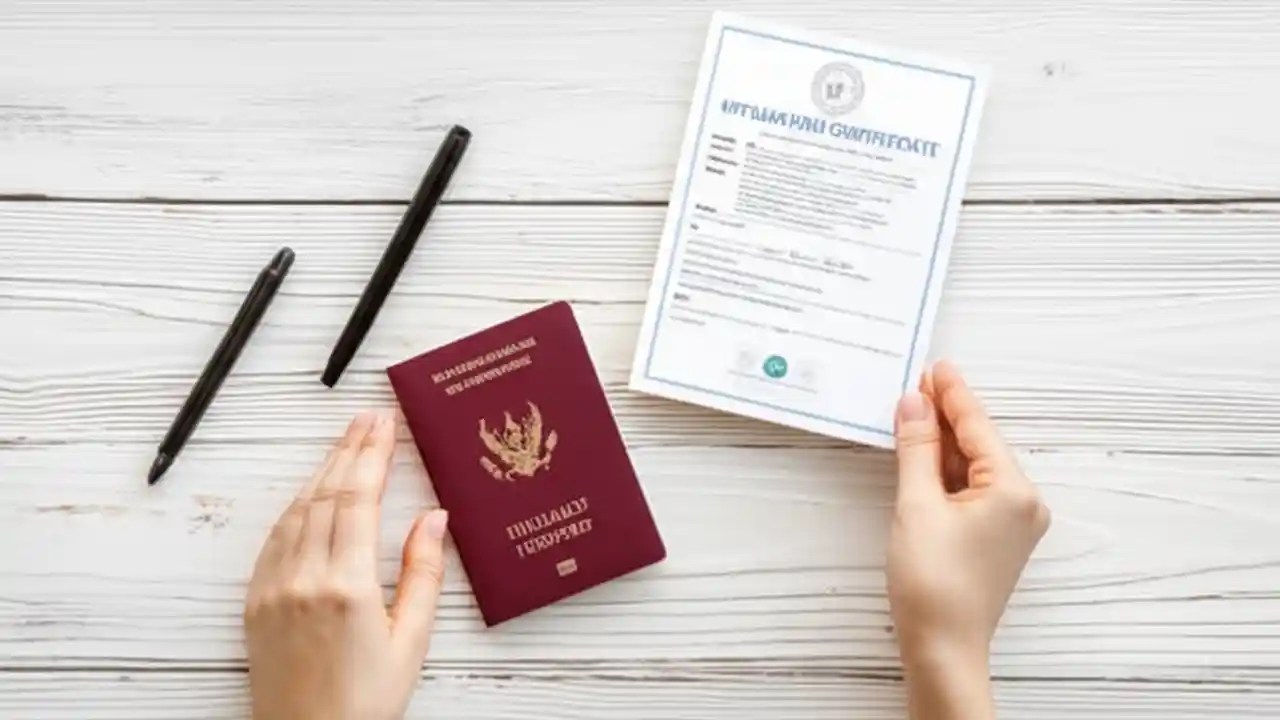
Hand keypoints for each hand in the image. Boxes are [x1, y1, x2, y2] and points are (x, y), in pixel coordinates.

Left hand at [244, 411, 448, 719]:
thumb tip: (433, 518)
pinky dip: (296, 507)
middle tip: (368, 419)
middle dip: (350, 451)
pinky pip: (275, 538)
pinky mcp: (256, 603)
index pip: (359, 499)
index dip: (373, 455)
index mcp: (348, 587)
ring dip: (323, 472)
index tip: (384, 425)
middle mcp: (304, 580)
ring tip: (345, 445)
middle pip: (327, 495)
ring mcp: (274, 590)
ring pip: (298, 511)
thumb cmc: (366, 704)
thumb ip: (423, 573)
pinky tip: (311, 494)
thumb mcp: (412, 641)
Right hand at [888, 361, 1049, 719]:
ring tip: (914, 411)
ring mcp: (1012, 521)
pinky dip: (946, 470)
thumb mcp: (916, 504)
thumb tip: (914, 403)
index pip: (977, 427)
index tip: (936, 365)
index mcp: (1013, 489)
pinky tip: (924, 454)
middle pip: (978, 443)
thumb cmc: (933, 583)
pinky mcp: (996, 537)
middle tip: (917, 383)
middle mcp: (1023, 502)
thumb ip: (916, 448)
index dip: (952, 394)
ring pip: (973, 466)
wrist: (942, 647)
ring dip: (943, 442)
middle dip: (946, 415)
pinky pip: (971, 488)